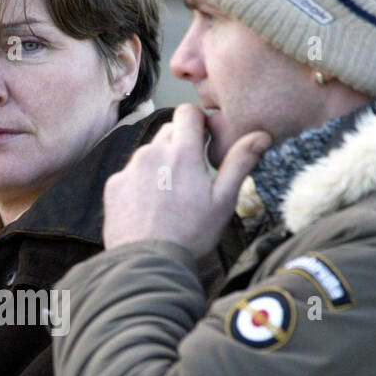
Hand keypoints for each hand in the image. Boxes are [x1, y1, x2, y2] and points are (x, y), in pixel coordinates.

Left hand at [102, 103, 269, 255]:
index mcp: (181, 152)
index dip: (198, 121)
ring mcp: (129, 169)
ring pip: (149, 152)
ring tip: (170, 195)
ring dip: (161, 163)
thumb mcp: (223, 201)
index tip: (204, 140)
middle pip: (168, 130)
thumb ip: (240, 163)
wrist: (146, 264)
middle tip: (192, 173)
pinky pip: (130, 173)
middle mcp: (151, 153)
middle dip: (181, 143)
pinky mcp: (113, 185)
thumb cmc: (190, 235)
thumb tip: (261, 135)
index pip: (187, 111)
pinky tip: (150, 206)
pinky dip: (140, 182)